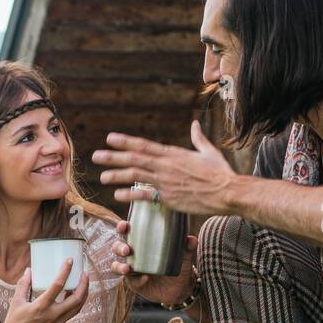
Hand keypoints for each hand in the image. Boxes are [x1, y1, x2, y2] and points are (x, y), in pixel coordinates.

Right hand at [0, 258, 88, 322]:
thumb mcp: (16, 302)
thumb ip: (23, 285)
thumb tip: (29, 271)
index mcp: (41, 307)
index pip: (58, 285)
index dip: (66, 271)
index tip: (70, 261)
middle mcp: (52, 316)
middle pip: (77, 299)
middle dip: (84, 284)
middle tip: (84, 274)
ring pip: (77, 308)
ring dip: (82, 295)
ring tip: (82, 285)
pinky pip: (69, 316)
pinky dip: (72, 306)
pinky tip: (69, 299)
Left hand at [92, 121, 236, 216]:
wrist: (227, 191)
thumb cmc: (220, 173)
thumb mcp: (209, 151)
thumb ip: (198, 138)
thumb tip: (195, 125)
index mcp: (173, 154)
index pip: (144, 145)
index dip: (125, 141)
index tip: (110, 138)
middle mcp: (166, 165)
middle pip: (134, 158)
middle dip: (113, 156)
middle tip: (95, 156)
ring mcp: (165, 181)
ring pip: (134, 175)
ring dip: (115, 175)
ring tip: (101, 177)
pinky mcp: (168, 198)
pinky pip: (144, 195)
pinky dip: (129, 195)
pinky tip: (117, 196)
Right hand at [110, 221, 198, 304]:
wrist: (180, 288)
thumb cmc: (179, 265)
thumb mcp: (183, 255)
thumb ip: (187, 246)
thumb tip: (191, 239)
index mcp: (142, 243)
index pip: (128, 232)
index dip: (122, 228)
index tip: (124, 225)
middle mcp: (133, 255)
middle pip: (117, 247)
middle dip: (119, 247)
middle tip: (127, 250)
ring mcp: (132, 269)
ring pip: (116, 265)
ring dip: (119, 266)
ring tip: (127, 268)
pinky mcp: (134, 283)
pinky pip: (131, 281)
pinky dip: (137, 279)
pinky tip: (145, 278)